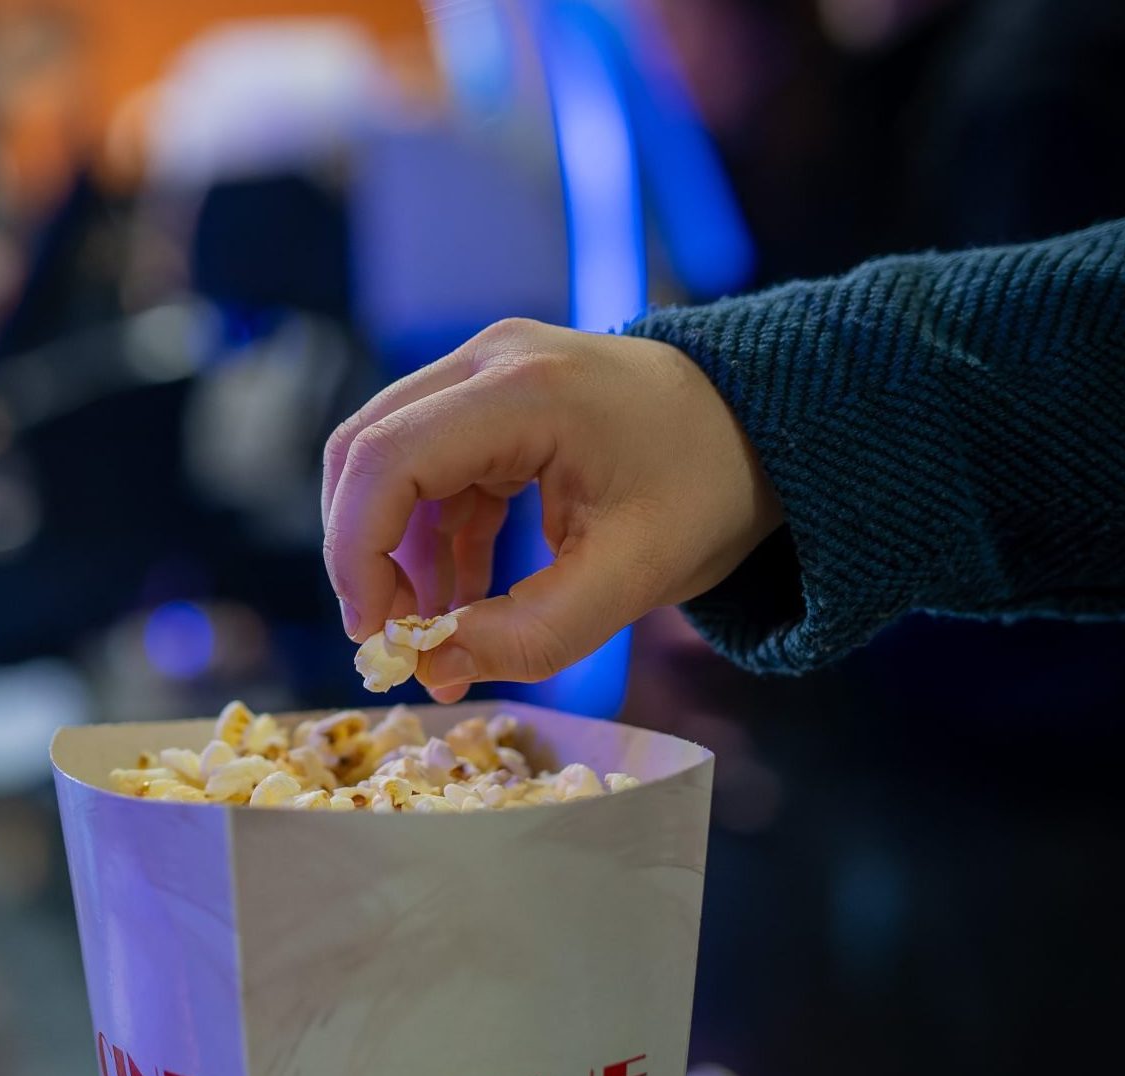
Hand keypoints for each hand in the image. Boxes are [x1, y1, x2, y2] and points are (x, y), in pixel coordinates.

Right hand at [321, 319, 780, 699]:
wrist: (766, 429)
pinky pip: (424, 467)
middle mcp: (489, 360)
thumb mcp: (632, 579)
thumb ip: (533, 634)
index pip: (386, 459)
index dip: (358, 552)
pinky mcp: (490, 396)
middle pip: (365, 450)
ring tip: (435, 629)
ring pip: (385, 460)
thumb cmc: (709, 492)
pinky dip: (427, 537)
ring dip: (394, 550)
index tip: (376, 635)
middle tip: (391, 640)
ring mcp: (486, 369)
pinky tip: (459, 598)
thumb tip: (433, 667)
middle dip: (364, 554)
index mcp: (526, 390)